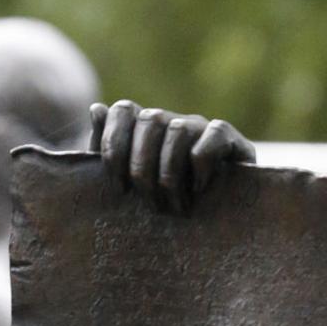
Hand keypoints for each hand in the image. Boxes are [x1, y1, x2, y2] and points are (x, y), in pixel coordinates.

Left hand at [89, 99, 254, 213]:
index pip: (123, 110)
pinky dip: (202, 166)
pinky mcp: (230, 138)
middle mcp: (172, 121)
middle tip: (150, 204)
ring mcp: (200, 127)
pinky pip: (213, 135)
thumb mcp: (129, 183)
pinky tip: (198, 190)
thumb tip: (96, 110)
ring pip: (178, 130)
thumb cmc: (163, 200)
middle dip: (143, 168)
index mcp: (144, 128)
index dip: (114, 146)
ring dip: (171, 174)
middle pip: (149, 120)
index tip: (119, 188)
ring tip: (174, 205)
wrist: (218, 216)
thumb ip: (108, 150)